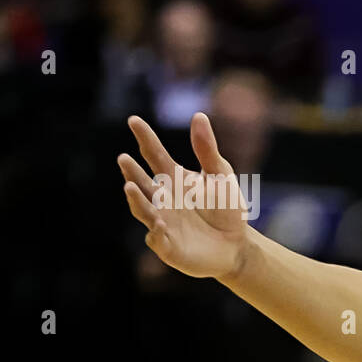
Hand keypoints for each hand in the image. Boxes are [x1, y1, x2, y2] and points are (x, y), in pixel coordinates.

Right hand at [118, 113, 252, 280]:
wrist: (237, 244)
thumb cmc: (226, 209)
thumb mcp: (220, 176)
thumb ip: (207, 149)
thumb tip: (198, 115)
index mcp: (173, 179)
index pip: (154, 155)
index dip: (145, 138)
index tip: (134, 120)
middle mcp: (162, 199)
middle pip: (142, 183)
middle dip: (132, 172)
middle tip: (124, 158)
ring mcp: (162, 222)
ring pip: (143, 210)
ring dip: (136, 200)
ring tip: (129, 186)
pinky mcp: (168, 246)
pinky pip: (158, 238)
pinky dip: (156, 231)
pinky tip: (158, 223)